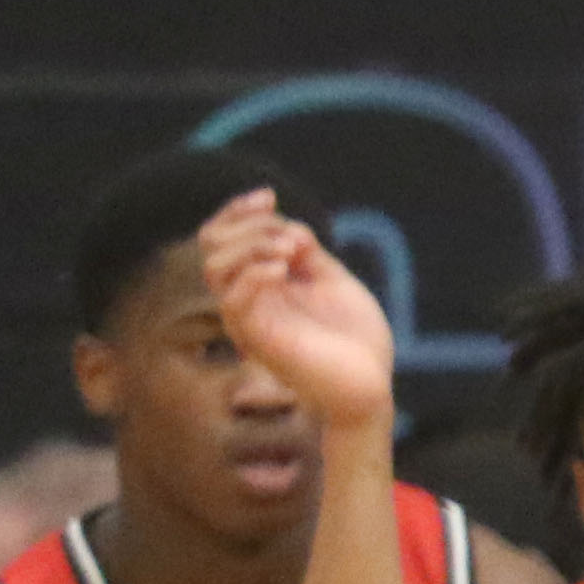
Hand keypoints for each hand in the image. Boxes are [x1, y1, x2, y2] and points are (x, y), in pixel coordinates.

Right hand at [198, 191, 395, 428]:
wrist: (371, 386)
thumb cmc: (357, 342)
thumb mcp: (334, 281)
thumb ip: (308, 252)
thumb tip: (289, 227)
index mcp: (263, 284)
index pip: (224, 238)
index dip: (239, 211)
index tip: (269, 197)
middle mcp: (248, 301)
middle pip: (211, 245)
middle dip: (246, 223)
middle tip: (290, 236)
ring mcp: (249, 321)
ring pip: (213, 267)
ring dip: (250, 245)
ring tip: (289, 252)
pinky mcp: (258, 340)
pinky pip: (232, 300)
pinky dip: (255, 273)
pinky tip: (286, 270)